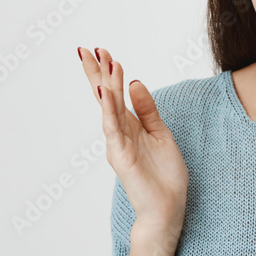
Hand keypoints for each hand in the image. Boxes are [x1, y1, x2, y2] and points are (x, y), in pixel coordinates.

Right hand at [78, 46, 188, 231]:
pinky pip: (114, 128)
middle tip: (88, 49)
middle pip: (106, 97)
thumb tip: (135, 82)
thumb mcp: (160, 132)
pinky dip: (110, 110)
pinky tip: (106, 93)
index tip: (102, 51)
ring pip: (109, 108)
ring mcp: (118, 144)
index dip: (108, 73)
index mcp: (129, 126)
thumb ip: (147, 109)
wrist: (167, 206)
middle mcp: (119, 132)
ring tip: (102, 62)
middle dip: (97, 73)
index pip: (115, 94)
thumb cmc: (164, 173)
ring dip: (106, 84)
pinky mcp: (121, 156)